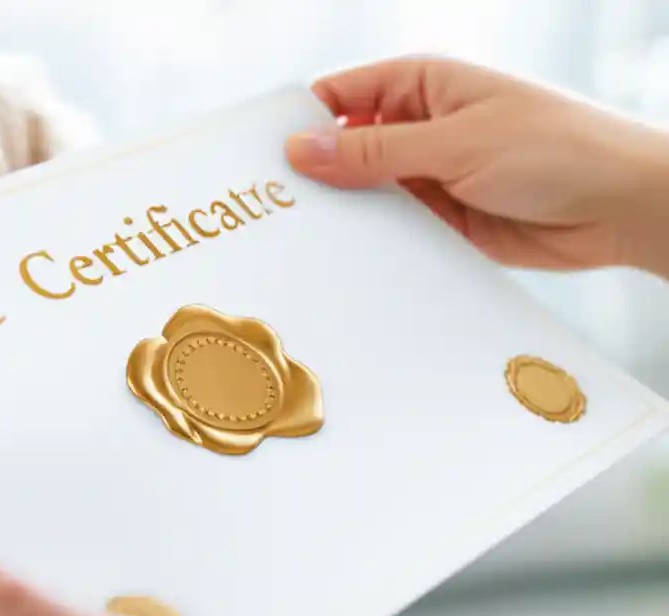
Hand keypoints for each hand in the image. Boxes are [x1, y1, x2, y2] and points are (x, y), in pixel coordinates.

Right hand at [285, 57, 668, 278]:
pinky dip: (372, 245)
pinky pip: (393, 232)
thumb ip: (375, 152)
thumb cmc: (557, 148)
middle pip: (345, 149)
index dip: (298, 123)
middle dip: (313, 176)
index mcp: (421, 85)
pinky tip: (344, 262)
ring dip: (343, 216)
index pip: (338, 96)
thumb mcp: (456, 143)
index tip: (258, 159)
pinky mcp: (442, 221)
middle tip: (269, 211)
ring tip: (298, 242)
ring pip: (365, 195)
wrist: (624, 207)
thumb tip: (301, 148)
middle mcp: (420, 128)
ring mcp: (430, 176)